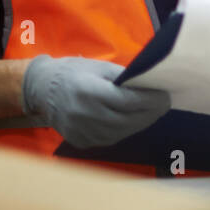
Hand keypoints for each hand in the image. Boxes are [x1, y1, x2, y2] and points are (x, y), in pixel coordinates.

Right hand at [22, 55, 171, 148]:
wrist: (42, 89)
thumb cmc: (74, 72)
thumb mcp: (100, 67)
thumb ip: (125, 78)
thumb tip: (152, 86)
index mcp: (89, 92)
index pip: (129, 101)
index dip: (151, 100)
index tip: (166, 96)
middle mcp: (84, 115)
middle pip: (128, 120)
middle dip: (150, 113)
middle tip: (164, 105)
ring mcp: (81, 131)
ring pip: (121, 132)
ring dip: (140, 123)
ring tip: (151, 112)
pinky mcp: (81, 141)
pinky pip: (110, 138)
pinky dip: (124, 130)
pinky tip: (132, 120)